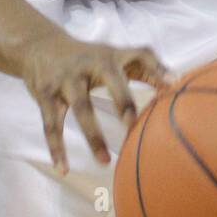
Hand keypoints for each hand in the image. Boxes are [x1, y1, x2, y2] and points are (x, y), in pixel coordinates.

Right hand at [21, 30, 174, 172]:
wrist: (40, 47)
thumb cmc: (89, 57)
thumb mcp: (114, 55)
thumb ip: (145, 67)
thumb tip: (176, 84)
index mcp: (110, 56)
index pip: (139, 55)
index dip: (156, 68)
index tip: (171, 85)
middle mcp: (88, 64)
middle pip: (108, 78)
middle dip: (122, 99)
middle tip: (133, 123)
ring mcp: (65, 80)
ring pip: (80, 108)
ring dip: (93, 136)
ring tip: (105, 162)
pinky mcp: (45, 95)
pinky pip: (51, 125)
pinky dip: (56, 148)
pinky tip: (64, 169)